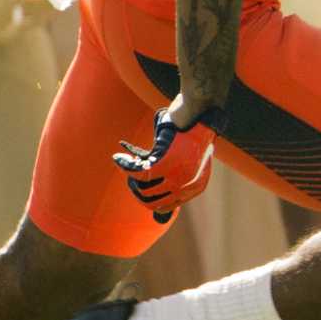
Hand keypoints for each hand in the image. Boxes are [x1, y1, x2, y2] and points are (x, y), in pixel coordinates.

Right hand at [113, 100, 224, 223]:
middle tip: (133, 175)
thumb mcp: (191, 159)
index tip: (140, 185)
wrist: (201, 112)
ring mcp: (177, 177)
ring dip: (131, 177)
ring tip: (130, 162)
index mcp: (196, 187)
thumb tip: (156, 206)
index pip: (166, 206)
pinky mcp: (165, 164)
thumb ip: (177, 178)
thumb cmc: (194, 132)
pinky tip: (119, 157)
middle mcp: (188, 186)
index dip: (149, 199)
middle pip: (151, 202)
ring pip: (143, 189)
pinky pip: (136, 172)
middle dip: (136, 189)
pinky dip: (125, 165)